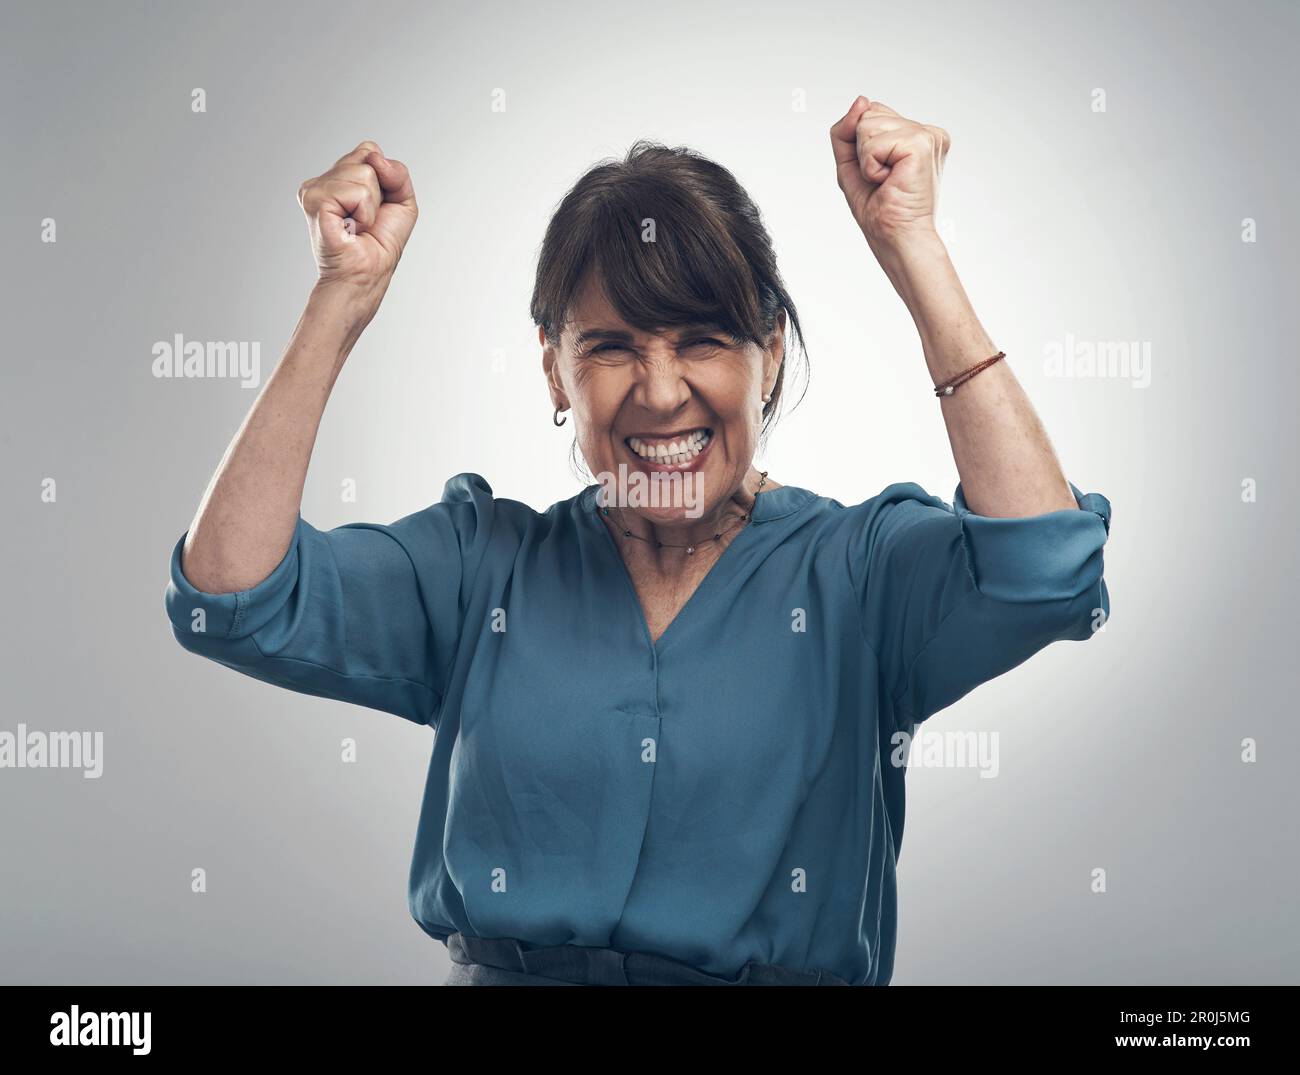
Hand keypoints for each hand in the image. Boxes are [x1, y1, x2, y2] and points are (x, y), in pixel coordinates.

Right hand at [298, 140, 417, 295]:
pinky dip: (365, 214)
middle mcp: (323, 180)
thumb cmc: (379, 245)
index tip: (375, 207)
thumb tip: (375, 158)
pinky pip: (358, 192)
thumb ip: (397, 173)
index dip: (384, 179)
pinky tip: (351, 229)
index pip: (369, 151)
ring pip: (365, 173)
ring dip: (371, 206)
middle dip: (380, 193)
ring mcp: (315, 188)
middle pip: (367, 157)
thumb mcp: (402, 202)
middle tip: (365, 220)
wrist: (366, 274)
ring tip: (357, 226)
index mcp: (338, 178)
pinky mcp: (315, 199)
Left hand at [830, 96, 949, 254]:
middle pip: (868, 114)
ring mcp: (927, 134)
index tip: (880, 172)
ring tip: (887, 180)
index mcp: (916, 134)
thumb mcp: (851, 163)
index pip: (871, 111)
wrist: (896, 237)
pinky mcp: (922, 142)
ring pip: (867, 125)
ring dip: (866, 160)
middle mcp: (926, 130)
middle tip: (883, 178)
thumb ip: (847, 130)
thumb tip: (861, 99)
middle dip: (862, 150)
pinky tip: (890, 181)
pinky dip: (870, 167)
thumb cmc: (879, 208)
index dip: (861, 144)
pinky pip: (872, 142)